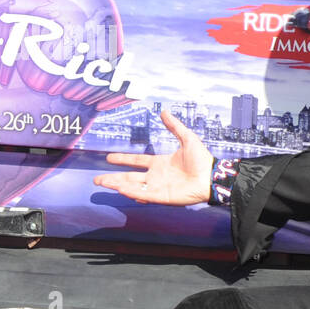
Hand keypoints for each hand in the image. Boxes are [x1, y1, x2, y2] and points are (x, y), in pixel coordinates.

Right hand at [93, 108, 213, 205]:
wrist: (212, 175)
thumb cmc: (202, 159)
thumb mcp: (187, 138)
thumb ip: (174, 126)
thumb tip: (164, 112)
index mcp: (160, 163)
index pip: (137, 161)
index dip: (123, 159)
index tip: (109, 158)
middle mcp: (157, 176)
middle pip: (130, 177)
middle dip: (113, 178)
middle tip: (97, 179)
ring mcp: (159, 187)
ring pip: (134, 187)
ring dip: (118, 185)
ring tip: (103, 183)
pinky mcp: (163, 196)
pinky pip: (145, 195)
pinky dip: (133, 192)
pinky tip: (121, 189)